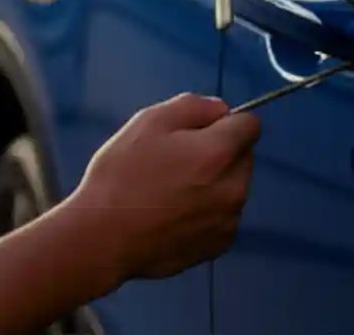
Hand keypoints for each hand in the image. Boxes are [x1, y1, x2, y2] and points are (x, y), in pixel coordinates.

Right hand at [70, 93, 260, 280]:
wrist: (102, 238)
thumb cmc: (122, 174)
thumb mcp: (149, 122)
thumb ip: (193, 106)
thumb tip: (221, 110)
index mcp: (220, 153)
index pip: (250, 125)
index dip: (224, 122)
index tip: (195, 133)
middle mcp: (235, 188)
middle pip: (243, 158)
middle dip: (220, 153)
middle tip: (176, 162)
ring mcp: (229, 221)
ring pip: (232, 189)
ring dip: (214, 184)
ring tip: (170, 193)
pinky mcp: (218, 246)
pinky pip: (222, 217)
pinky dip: (207, 212)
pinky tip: (173, 216)